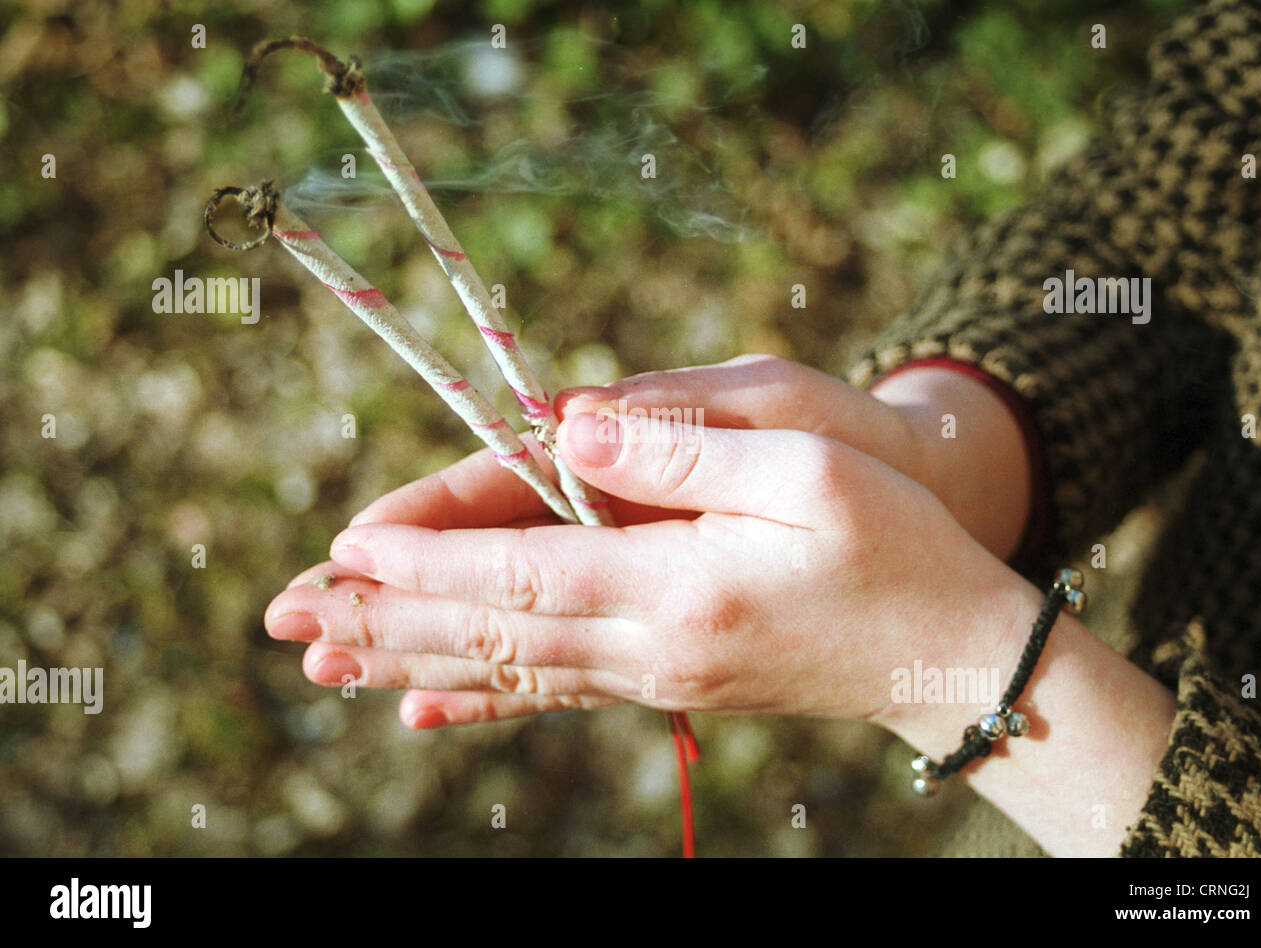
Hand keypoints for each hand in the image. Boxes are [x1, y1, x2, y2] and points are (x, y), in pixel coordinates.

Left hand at [265, 380, 1027, 730]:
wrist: (947, 654)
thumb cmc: (893, 544)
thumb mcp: (808, 468)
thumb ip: (680, 447)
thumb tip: (566, 425)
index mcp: (679, 585)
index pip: (524, 571)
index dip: (429, 557)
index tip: (345, 544)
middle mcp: (652, 645)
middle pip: (493, 631)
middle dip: (384, 618)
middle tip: (289, 617)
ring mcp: (656, 676)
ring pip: (508, 670)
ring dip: (410, 661)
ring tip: (328, 662)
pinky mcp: (666, 683)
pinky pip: (551, 695)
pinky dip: (479, 698)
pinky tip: (425, 710)